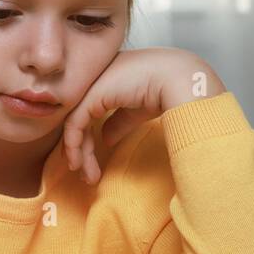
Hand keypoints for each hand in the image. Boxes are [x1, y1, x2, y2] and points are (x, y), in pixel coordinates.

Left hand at [61, 47, 225, 183]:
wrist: (179, 80)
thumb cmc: (168, 88)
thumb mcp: (138, 109)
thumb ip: (120, 122)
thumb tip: (106, 139)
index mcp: (107, 76)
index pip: (87, 110)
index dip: (87, 138)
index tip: (91, 163)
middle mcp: (95, 77)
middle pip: (78, 118)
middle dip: (81, 149)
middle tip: (86, 175)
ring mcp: (91, 84)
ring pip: (74, 123)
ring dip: (78, 153)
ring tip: (88, 176)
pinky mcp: (90, 95)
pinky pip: (75, 124)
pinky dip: (74, 146)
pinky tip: (78, 164)